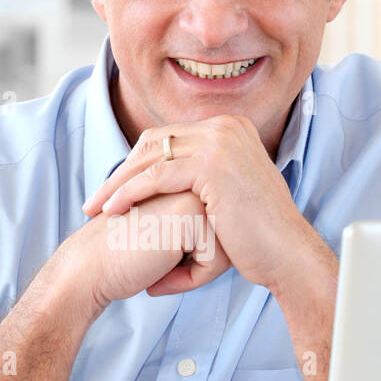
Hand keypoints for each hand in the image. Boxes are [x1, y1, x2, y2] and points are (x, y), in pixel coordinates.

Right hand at [65, 189, 230, 309]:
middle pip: (226, 234)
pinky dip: (192, 279)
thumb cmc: (124, 256)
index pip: (219, 225)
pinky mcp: (190, 214)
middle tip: (158, 266)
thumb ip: (195, 223)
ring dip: (197, 271)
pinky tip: (159, 278)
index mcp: (184, 178)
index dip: (195, 255)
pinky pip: (217, 260)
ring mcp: (191, 191)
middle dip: (200, 262)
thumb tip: (234, 239)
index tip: (162, 258)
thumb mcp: (167, 231)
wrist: (88, 269)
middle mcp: (190, 178)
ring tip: (159, 270)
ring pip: (226, 246)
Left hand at [83, 114, 318, 295]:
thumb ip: (200, 182)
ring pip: (150, 158)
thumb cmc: (257, 237)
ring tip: (96, 209)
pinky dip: (130, 193)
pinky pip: (157, 176)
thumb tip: (168, 186)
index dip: (135, 165)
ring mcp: (220, 140)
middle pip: (154, 143)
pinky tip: (113, 210)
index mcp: (229, 128)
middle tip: (94, 201)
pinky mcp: (212, 163)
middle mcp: (225, 126)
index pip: (167, 139)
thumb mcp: (226, 196)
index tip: (113, 192)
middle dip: (120, 173)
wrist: (285, 254)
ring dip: (118, 184)